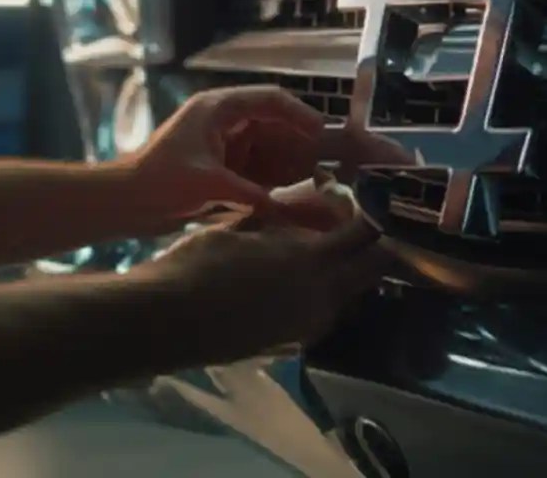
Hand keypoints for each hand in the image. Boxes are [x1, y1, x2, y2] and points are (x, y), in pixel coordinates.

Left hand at [119, 86, 324, 224]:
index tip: (321, 133)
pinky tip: (289, 190)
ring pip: (267, 145)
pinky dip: (273, 176)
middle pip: (272, 122)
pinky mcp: (220, 165)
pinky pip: (256, 165)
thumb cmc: (159, 182)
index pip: (269, 100)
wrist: (125, 202)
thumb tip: (285, 207)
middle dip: (297, 140)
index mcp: (218, 109)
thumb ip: (251, 193)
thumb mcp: (210, 184)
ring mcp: (222, 143)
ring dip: (287, 159)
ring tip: (312, 176)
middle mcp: (223, 120)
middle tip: (323, 160)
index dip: (299, 114)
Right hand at [134, 218, 388, 366]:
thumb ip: (280, 224)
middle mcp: (322, 297)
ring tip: (333, 250)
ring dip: (350, 272)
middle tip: (369, 227)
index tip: (379, 203)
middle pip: (373, 270)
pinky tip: (302, 280)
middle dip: (378, 248)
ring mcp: (309, 326)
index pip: (367, 236)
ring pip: (350, 294)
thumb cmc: (198, 264)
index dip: (378, 217)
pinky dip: (325, 293)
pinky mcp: (292, 343)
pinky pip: (324, 312)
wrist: (168, 322)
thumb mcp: (243, 229)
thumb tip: (301, 216)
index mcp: (310, 261)